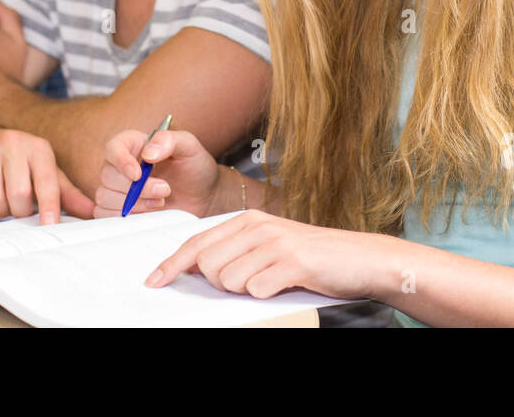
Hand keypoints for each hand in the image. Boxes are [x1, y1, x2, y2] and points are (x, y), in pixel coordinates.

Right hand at [0, 126, 93, 223]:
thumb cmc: (17, 162)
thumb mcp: (44, 171)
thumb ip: (66, 193)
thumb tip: (92, 212)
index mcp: (39, 148)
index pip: (47, 183)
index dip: (49, 207)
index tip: (49, 225)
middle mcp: (14, 143)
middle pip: (19, 195)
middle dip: (18, 210)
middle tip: (18, 205)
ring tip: (1, 197)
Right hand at [93, 128, 223, 218]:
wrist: (203, 197)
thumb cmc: (195, 168)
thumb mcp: (189, 147)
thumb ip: (169, 140)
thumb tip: (148, 153)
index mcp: (134, 145)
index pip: (113, 148)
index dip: (121, 161)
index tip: (138, 174)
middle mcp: (122, 166)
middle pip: (108, 176)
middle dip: (137, 188)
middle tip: (165, 190)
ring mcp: (118, 190)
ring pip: (105, 197)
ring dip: (134, 204)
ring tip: (160, 202)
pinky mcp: (119, 210)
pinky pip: (107, 215)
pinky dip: (128, 218)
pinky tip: (149, 213)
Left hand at [145, 210, 390, 301]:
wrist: (360, 258)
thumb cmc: (311, 257)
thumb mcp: (268, 245)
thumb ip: (235, 250)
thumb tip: (195, 268)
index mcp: (247, 219)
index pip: (197, 242)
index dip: (172, 264)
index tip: (154, 281)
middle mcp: (257, 225)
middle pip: (207, 264)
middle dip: (219, 283)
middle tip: (250, 280)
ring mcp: (274, 242)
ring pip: (228, 280)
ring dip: (245, 290)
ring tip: (271, 280)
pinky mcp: (291, 262)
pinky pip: (256, 289)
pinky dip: (266, 295)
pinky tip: (285, 284)